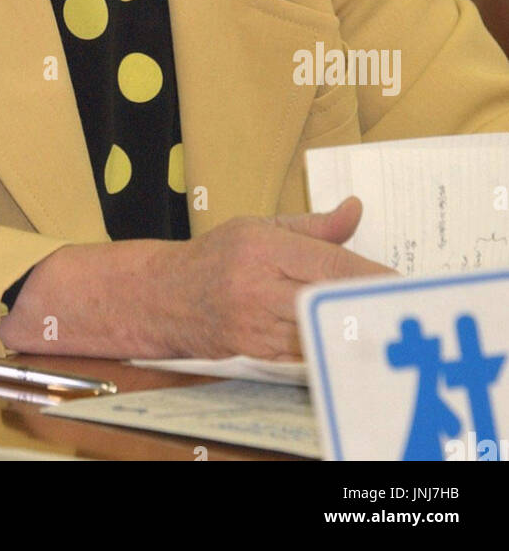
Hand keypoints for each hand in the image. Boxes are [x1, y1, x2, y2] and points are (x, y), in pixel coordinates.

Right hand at [162, 196, 395, 360]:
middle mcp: (258, 290)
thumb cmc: (217, 255)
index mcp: (262, 248)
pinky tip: (350, 344)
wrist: (166, 297)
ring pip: (320, 335)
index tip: (399, 282)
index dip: (369, 275)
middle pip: (328, 303)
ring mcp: (256, 328)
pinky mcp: (257, 355)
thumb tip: (355, 209)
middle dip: (367, 306)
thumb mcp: (260, 227)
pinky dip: (329, 348)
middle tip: (399, 306)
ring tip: (384, 325)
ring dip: (353, 331)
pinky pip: (306, 356)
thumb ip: (314, 225)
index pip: (328, 264)